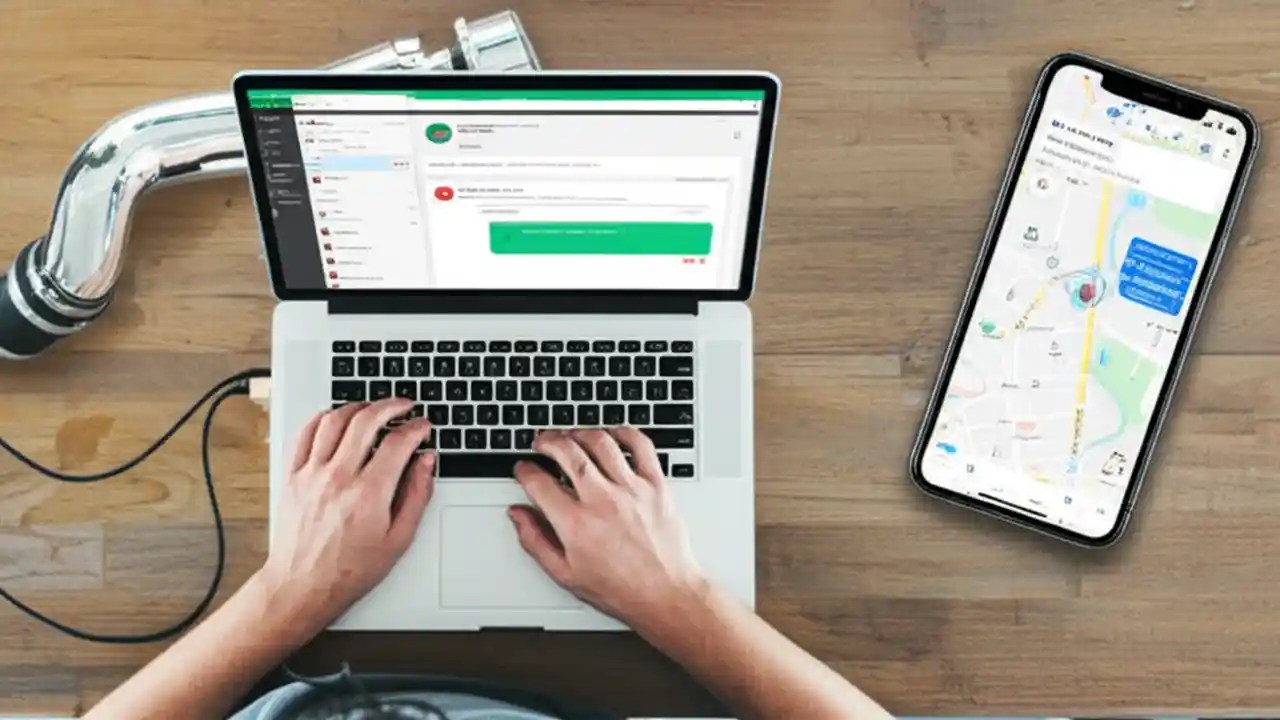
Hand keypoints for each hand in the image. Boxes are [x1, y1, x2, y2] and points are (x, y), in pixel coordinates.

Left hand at [258, 399, 434, 634]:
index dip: (416, 428)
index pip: (398, 443)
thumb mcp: (398, 540)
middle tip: (403, 406)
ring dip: (358, 406)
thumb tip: (426, 464)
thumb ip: (417, 495)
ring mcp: (312, 475)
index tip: (423, 426)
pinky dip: (321, 418)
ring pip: (334, 420)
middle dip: (391, 406)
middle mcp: (338, 478)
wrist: (302, 586)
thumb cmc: (349, 570)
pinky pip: (305, 434)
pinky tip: (335, 418)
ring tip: (372, 408)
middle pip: (366, 420)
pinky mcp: (293, 477)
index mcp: (369, 494)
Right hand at [509, 428, 706, 631]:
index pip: (539, 483)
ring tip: (572, 437)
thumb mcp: (566, 574)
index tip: (524, 468)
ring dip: (580, 433)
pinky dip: (625, 433)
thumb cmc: (621, 588)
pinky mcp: (657, 486)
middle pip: (567, 452)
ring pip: (601, 443)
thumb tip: (518, 515)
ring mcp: (632, 490)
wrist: (666, 594)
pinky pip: (641, 446)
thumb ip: (536, 541)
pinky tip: (613, 435)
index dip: (525, 470)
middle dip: (548, 441)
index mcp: (576, 525)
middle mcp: (603, 501)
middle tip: (542, 443)